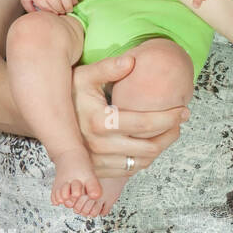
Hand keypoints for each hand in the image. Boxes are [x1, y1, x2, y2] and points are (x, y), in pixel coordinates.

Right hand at [18, 0, 75, 14]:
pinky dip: (34, 11)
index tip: (70, 9)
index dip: (68, 3)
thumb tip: (75, 4)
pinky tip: (41, 13)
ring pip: (41, 2)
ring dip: (49, 11)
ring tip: (55, 14)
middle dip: (59, 8)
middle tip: (63, 13)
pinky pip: (28, 4)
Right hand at [71, 54, 189, 178]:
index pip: (146, 123)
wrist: (49, 121)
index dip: (170, 117)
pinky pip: (132, 169)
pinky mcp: (98, 171)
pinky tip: (153, 141)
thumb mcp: (84, 76)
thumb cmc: (70, 94)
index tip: (183, 110)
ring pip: (144, 161)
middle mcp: (97, 146)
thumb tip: (131, 61)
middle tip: (181, 119)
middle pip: (150, 146)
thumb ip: (108, 68)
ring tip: (171, 129)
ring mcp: (97, 162)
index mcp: (98, 121)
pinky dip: (147, 157)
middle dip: (172, 132)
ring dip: (162, 146)